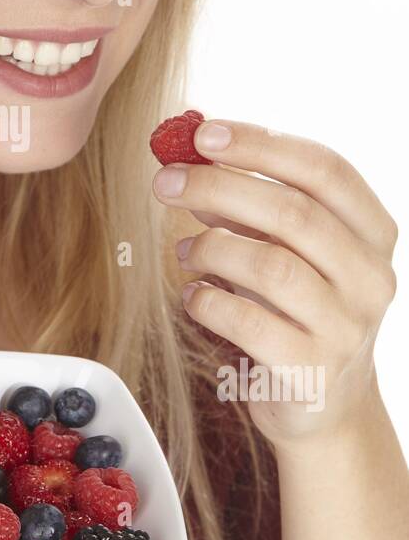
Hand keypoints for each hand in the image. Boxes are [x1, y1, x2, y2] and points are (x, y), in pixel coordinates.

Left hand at [152, 119, 397, 449]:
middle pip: (293, 212)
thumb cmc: (295, 309)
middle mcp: (370, 276)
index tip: (203, 134)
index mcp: (373, 231)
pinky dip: (208, 300)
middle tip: (166, 180)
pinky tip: (193, 295)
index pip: (325, 169)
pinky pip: (249, 322)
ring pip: (271, 266)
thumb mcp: (285, 248)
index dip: (261, 145)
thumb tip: (189, 149)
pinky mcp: (311, 371)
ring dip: (211, 248)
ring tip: (183, 251)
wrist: (323, 405)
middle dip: (218, 187)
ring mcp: (346, 327)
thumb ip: (250, 202)